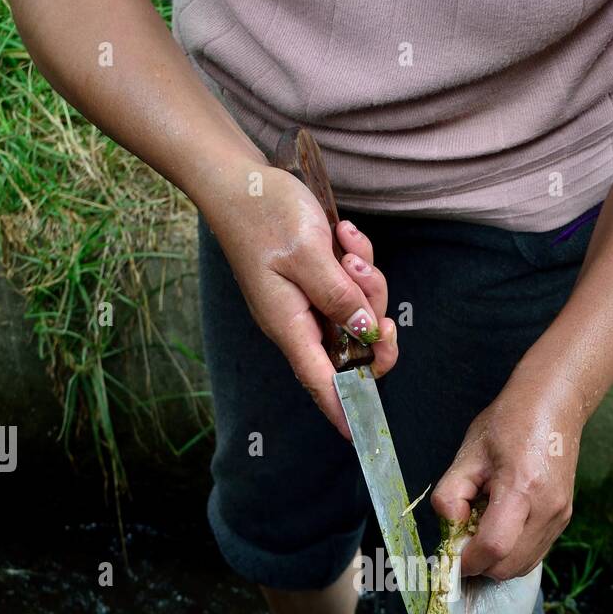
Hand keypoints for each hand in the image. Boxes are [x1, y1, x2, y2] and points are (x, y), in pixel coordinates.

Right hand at [199, 155, 397, 433]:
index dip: (342, 407)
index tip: (361, 433)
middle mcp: (300, 320)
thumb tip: (366, 332)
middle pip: (353, 345)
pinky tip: (343, 232)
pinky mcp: (318, 280)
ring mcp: (309, 301)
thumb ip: (340, 296)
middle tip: (364, 276)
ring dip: (365, 278)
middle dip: (372, 317)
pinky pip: (352, 285)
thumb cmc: (264, 215)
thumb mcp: (309, 254)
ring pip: (359, 312)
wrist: (240, 180)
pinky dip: (356, 260)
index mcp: (289, 324)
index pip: (320, 380)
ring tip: (346, 241)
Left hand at [432, 380, 583, 579]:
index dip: (468, 559)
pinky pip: (533, 554)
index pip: (493, 547)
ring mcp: (560, 517)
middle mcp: (547, 509)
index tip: (452, 551)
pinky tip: (501, 525)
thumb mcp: (468, 454)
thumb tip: (451, 527)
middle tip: (464, 539)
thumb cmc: (510, 424)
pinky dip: (512, 552)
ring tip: (484, 527)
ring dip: (497, 560)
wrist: (553, 408)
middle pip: (508, 567)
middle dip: (481, 563)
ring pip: (522, 567)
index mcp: (522, 488)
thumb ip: (450, 494)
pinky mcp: (563, 520)